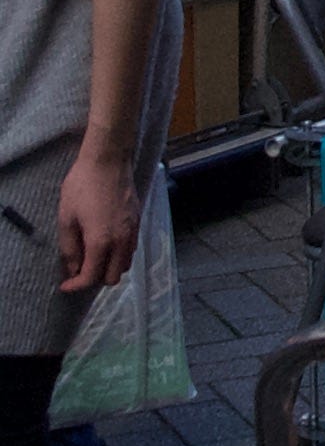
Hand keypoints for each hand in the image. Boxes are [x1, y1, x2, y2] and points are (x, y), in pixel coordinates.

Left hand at [57, 141, 141, 299]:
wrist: (108, 160)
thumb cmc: (82, 186)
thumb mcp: (66, 217)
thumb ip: (70, 248)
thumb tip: (73, 269)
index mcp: (101, 242)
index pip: (91, 277)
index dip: (76, 286)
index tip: (65, 285)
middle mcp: (121, 242)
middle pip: (113, 277)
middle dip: (95, 279)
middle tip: (79, 270)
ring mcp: (133, 232)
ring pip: (125, 264)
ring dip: (109, 268)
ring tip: (92, 257)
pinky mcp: (138, 222)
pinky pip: (130, 249)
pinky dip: (119, 255)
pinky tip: (106, 243)